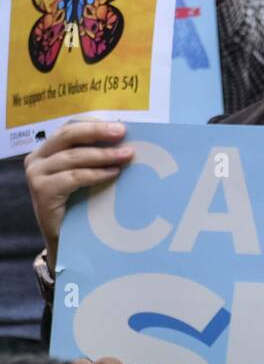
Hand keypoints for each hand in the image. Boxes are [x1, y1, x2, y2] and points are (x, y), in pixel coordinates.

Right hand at [26, 120, 133, 272]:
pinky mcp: (41, 191)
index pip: (70, 128)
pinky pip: (74, 177)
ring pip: (74, 156)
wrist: (66, 238)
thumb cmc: (79, 201)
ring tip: (126, 155)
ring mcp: (36, 174)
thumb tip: (123, 136)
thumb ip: (93, 153)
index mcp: (46, 149)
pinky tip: (113, 173)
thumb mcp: (85, 171)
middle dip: (98, 132)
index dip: (95, 125)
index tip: (120, 126)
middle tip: (122, 132)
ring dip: (104, 155)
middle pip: (69, 135)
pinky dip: (96, 174)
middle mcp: (36, 159)